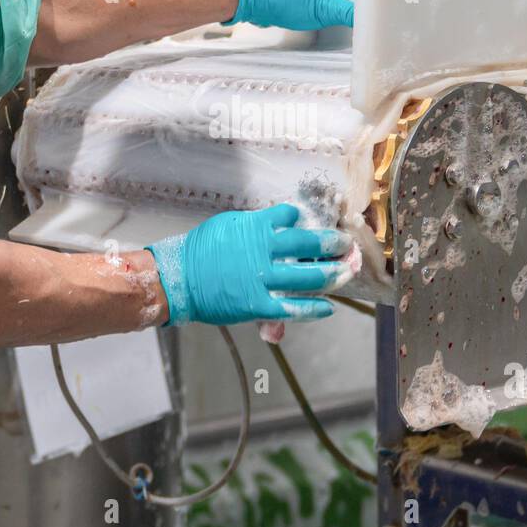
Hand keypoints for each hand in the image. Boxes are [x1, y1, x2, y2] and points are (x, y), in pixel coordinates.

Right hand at [146, 204, 351, 325]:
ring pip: (309, 276)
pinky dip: (313, 309)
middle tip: (346, 244)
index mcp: (255, 228)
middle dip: (333, 243)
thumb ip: (256, 225)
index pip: (290, 217)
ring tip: (348, 270)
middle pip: (309, 244)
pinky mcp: (259, 304)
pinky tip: (328, 308)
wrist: (178, 278)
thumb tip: (283, 218)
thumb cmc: (200, 250)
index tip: (319, 219)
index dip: (306, 219)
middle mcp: (264, 251)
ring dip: (334, 273)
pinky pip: (292, 307)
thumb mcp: (227, 227)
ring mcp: (263, 279)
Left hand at [230, 0, 355, 29]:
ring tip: (322, 14)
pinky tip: (310, 12)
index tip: (362, 14)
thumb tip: (366, 19)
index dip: (362, 1)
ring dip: (329, 5)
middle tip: (339, 17)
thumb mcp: (327, 11)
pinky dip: (317, 3)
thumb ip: (351, 15)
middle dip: (344, 4)